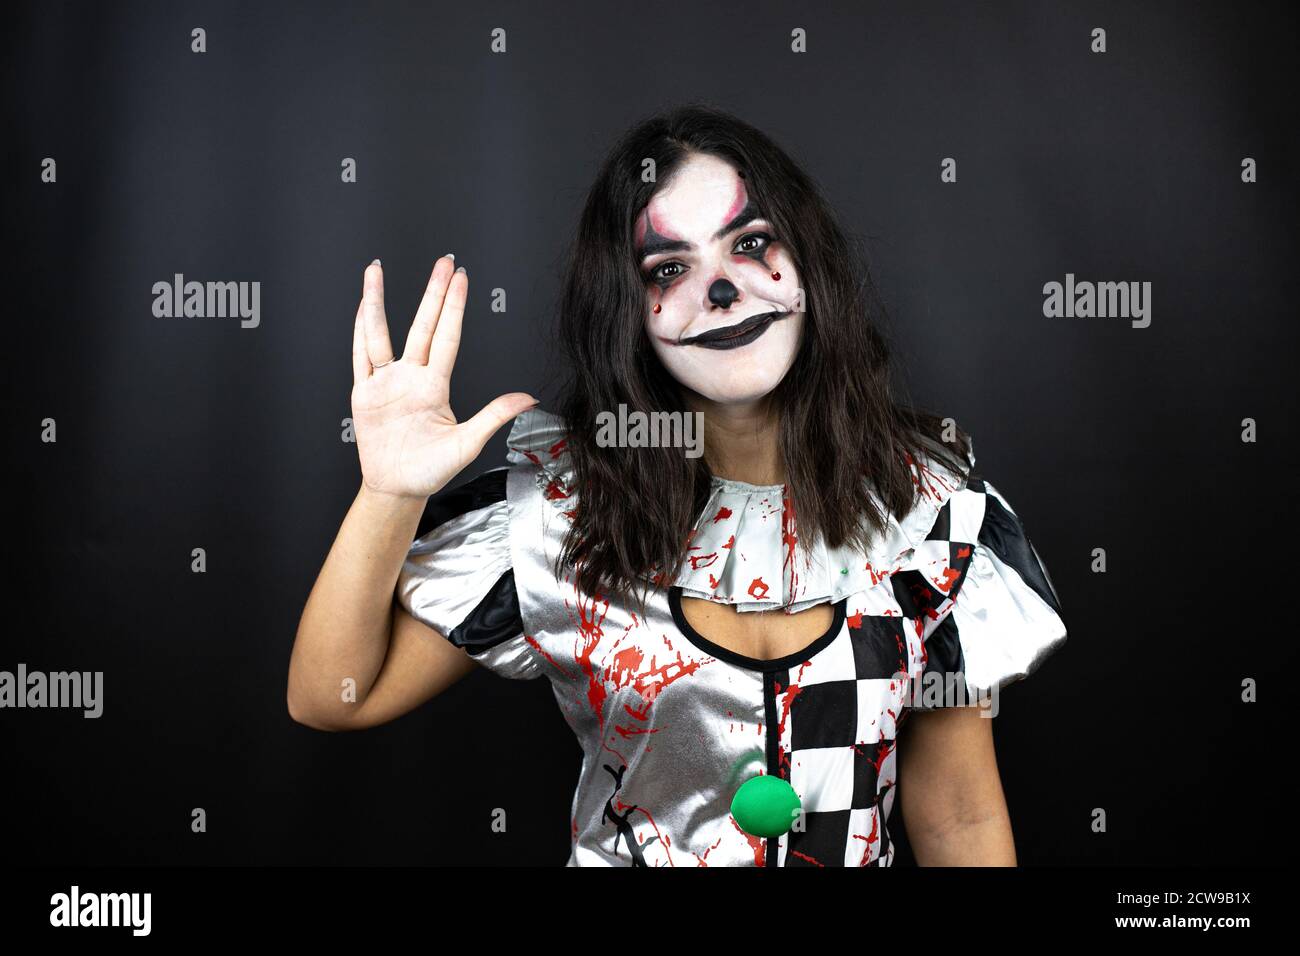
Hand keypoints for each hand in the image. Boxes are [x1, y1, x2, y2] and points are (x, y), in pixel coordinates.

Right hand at [350, 256, 536, 499]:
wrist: (398, 488)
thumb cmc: (432, 469)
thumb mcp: (468, 443)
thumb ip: (494, 416)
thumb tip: (528, 398)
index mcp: (435, 386)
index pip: (447, 337)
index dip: (453, 307)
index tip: (462, 279)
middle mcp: (411, 377)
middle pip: (421, 325)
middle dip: (432, 293)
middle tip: (443, 262)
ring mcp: (386, 383)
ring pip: (380, 333)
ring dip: (377, 302)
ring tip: (376, 270)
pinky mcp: (364, 393)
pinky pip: (359, 357)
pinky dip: (357, 331)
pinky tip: (359, 307)